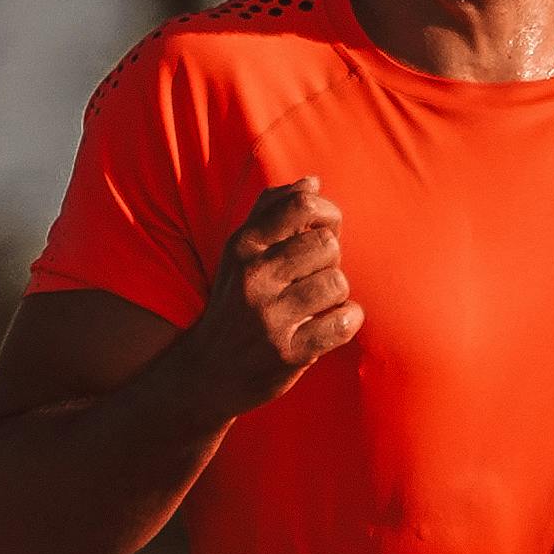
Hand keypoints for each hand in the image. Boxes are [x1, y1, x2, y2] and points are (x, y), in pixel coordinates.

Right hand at [184, 178, 360, 413]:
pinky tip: (333, 324)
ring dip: (337, 294)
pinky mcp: (288, 353)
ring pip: (337, 283)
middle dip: (330, 260)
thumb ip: (272, 212)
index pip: (300, 205)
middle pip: (326, 245)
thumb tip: (312, 181)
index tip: (326, 230)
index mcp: (243, 247)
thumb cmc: (234, 304)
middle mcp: (254, 278)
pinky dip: (347, 322)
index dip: (326, 214)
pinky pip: (342, 324)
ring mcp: (270, 317)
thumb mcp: (240, 253)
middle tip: (316, 277)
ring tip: (319, 304)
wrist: (206, 371)